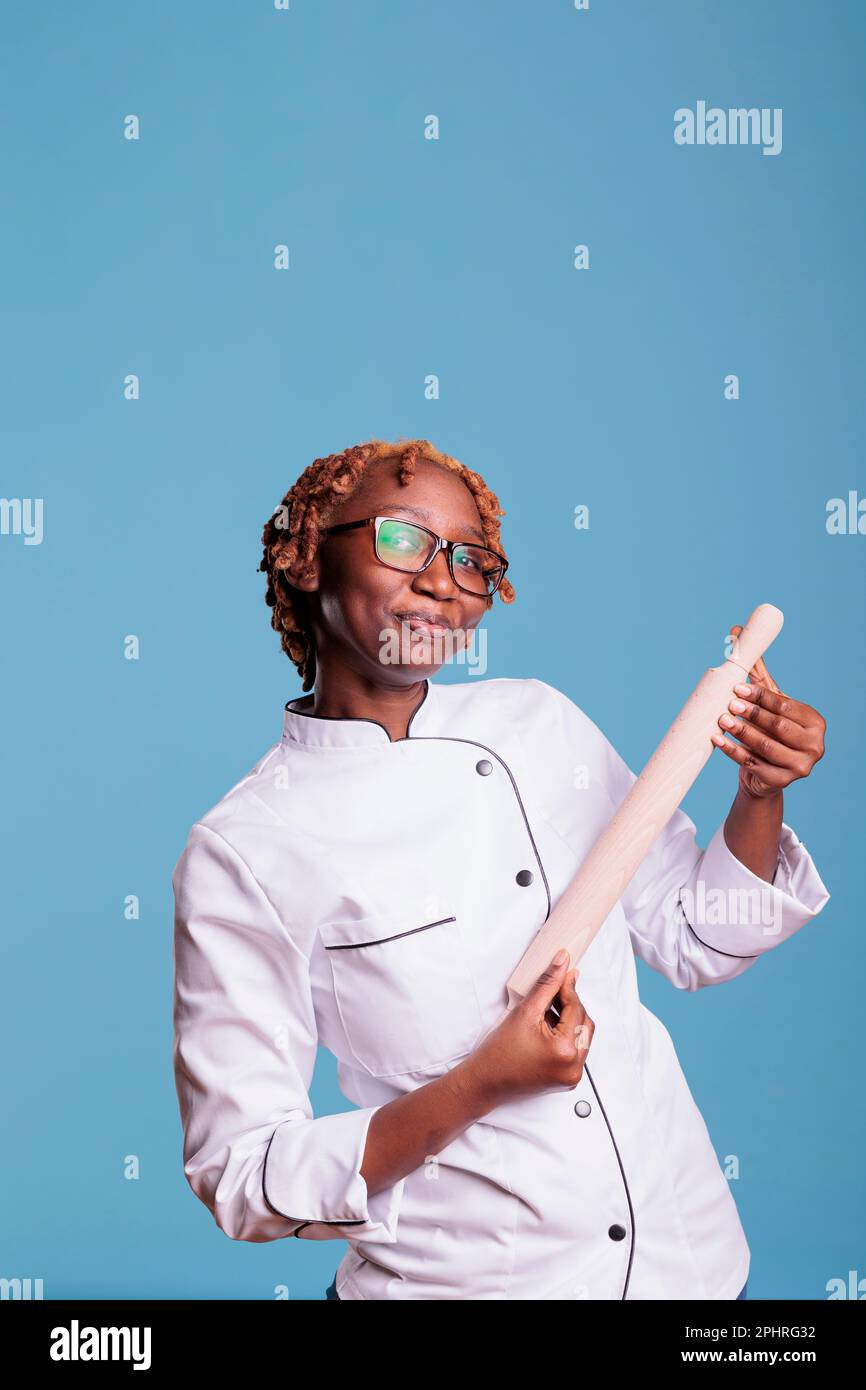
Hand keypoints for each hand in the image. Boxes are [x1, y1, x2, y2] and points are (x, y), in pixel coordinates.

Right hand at [462, 952, 594, 1108]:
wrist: (485, 1082)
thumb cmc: (499, 1052)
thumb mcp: (524, 1012)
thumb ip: (547, 985)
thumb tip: (562, 962)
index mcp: (565, 1051)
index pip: (576, 1009)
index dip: (569, 987)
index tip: (565, 970)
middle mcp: (574, 1067)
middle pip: (584, 1023)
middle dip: (571, 1004)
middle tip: (555, 989)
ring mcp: (572, 1076)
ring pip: (581, 1036)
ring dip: (569, 1019)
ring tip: (547, 1010)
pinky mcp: (567, 1079)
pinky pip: (575, 1050)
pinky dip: (565, 1035)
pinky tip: (546, 1027)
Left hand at [711, 623, 826, 798]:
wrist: (763, 772)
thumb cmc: (767, 730)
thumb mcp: (766, 701)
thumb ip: (755, 670)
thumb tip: (736, 631)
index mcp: (815, 721)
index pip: (785, 706)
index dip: (760, 696)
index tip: (736, 686)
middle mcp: (815, 744)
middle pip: (778, 727)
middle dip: (752, 714)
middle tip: (729, 704)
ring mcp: (801, 767)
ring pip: (766, 747)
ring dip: (742, 733)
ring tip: (721, 721)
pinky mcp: (782, 783)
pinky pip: (754, 766)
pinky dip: (734, 753)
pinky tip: (717, 741)